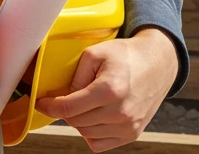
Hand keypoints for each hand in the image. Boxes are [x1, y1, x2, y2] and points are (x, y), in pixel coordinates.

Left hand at [34, 27, 178, 151]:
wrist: (157, 64)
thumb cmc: (126, 55)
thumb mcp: (94, 54)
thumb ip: (75, 77)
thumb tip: (63, 97)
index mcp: (109, 90)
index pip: (68, 108)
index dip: (49, 107)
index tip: (41, 103)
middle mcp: (120, 113)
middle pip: (75, 122)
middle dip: (64, 110)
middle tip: (63, 97)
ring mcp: (128, 126)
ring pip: (86, 133)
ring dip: (78, 120)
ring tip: (83, 103)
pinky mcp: (132, 134)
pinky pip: (99, 143)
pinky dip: (91, 132)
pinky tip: (93, 115)